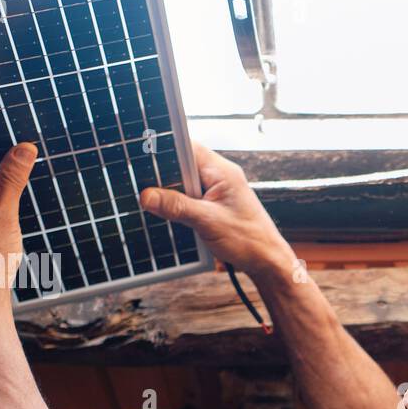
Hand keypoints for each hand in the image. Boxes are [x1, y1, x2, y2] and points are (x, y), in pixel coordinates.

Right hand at [141, 143, 296, 283]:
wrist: (267, 262)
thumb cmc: (249, 240)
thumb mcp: (208, 222)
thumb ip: (177, 207)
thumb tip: (146, 196)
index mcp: (221, 171)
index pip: (186, 146)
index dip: (163, 147)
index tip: (140, 153)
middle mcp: (220, 176)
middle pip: (182, 164)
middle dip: (161, 173)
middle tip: (139, 182)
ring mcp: (217, 190)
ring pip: (184, 183)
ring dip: (169, 192)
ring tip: (149, 200)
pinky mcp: (214, 205)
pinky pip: (190, 197)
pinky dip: (177, 204)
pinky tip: (166, 213)